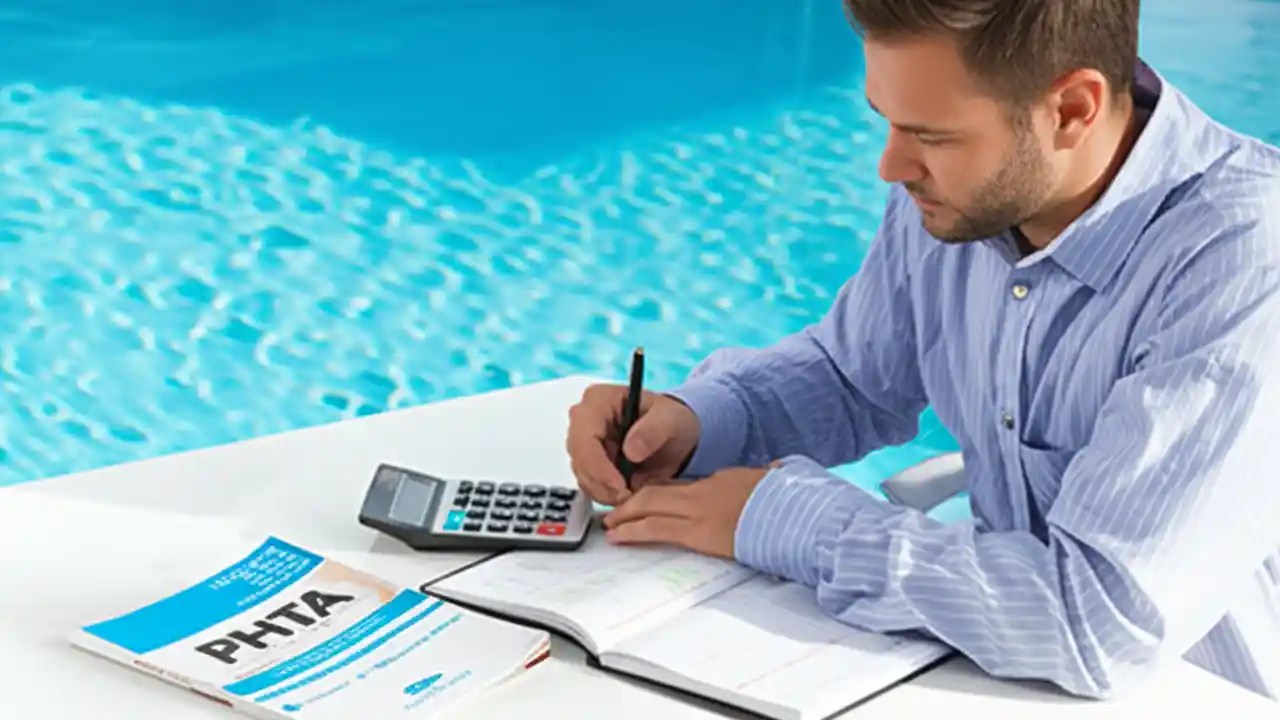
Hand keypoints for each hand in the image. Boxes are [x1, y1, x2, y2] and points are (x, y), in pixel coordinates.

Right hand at [566, 383, 700, 505]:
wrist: (674, 434)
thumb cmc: (670, 419)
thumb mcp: (671, 418)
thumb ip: (654, 430)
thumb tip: (631, 451)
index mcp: (598, 400)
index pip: (585, 437)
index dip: (599, 466)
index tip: (621, 486)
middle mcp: (583, 419)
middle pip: (579, 459)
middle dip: (602, 483)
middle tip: (628, 495)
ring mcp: (583, 442)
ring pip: (582, 475)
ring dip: (604, 491)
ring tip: (631, 494)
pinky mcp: (587, 462)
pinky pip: (589, 484)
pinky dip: (605, 494)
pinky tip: (626, 493)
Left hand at [600, 465, 774, 557]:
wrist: (797, 516)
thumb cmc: (791, 503)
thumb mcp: (775, 483)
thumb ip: (767, 479)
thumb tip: (775, 472)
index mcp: (722, 480)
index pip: (681, 485)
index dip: (659, 491)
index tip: (645, 499)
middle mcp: (705, 492)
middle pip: (657, 491)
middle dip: (632, 500)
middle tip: (615, 509)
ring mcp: (700, 511)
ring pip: (650, 506)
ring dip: (626, 516)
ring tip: (610, 526)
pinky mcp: (700, 534)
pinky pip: (658, 530)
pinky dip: (634, 531)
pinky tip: (620, 536)